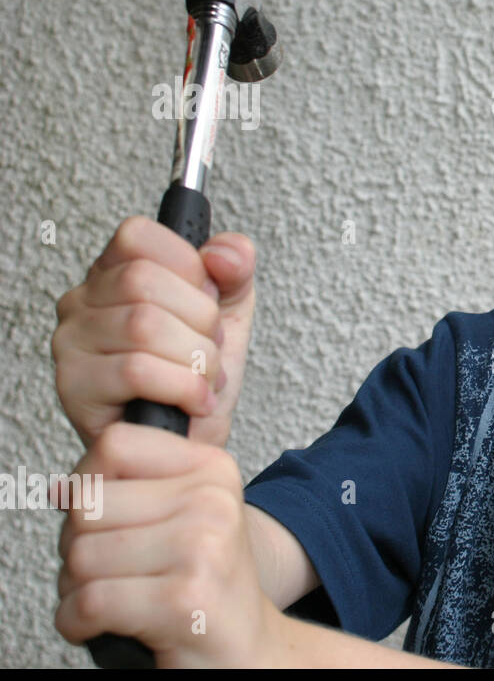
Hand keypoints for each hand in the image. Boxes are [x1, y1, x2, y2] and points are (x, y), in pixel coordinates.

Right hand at [51, 216, 256, 449]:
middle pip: (144, 282)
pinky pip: (137, 370)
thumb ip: (235, 270)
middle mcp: (82, 303)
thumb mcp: (229, 314)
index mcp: (115, 273)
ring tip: (203, 379)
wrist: (192, 445)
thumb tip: (223, 252)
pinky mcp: (75, 388)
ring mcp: (72, 345)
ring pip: (143, 325)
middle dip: (200, 321)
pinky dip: (184, 387)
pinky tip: (194, 401)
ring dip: (196, 358)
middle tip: (208, 350)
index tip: (206, 301)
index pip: (138, 236)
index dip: (187, 267)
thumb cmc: (199, 377)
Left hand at [53, 422, 285, 667]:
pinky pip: (89, 602)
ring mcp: (202, 547)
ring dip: (77, 590)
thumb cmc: (205, 585)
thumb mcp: (184, 516)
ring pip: (80, 557)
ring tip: (116, 598)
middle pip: (86, 506)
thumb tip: (59, 489)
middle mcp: (212, 501)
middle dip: (78, 547)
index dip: (88, 482)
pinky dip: (79, 623)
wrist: (247, 648)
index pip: (114, 444)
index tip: (107, 517)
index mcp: (213, 469)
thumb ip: (126, 490)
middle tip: (113, 570)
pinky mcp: (184, 599)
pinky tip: (108, 625)